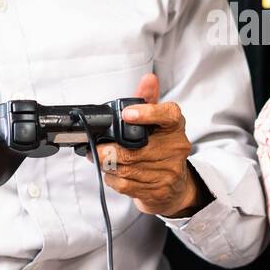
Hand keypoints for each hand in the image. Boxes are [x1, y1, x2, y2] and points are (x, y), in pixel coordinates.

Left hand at [87, 73, 204, 217]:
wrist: (176, 185)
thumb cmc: (162, 148)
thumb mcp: (157, 122)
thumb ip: (148, 100)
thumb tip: (148, 79)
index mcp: (175, 126)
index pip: (168, 115)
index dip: (147, 113)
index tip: (126, 114)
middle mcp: (175, 148)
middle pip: (135, 149)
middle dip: (108, 149)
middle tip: (94, 147)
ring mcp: (168, 171)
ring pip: (127, 168)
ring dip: (107, 164)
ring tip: (101, 158)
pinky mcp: (158, 191)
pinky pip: (126, 184)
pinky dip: (113, 178)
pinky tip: (114, 172)